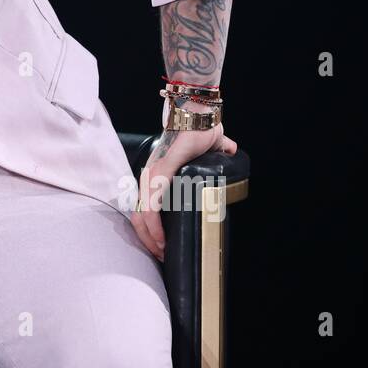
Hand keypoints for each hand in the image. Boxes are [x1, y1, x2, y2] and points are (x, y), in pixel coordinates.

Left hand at [130, 115, 238, 262]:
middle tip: (162, 256)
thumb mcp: (209, 147)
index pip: (144, 207)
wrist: (199, 110)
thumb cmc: (200, 126)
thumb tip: (230, 150)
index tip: (161, 247)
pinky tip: (161, 240)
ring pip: (141, 215)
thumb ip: (218, 151)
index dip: (149, 230)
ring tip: (163, 252)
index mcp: (157, 174)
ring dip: (150, 238)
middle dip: (148, 240)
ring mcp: (152, 174)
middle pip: (138, 216)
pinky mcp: (160, 172)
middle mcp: (149, 175)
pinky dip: (153, 225)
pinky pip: (150, 204)